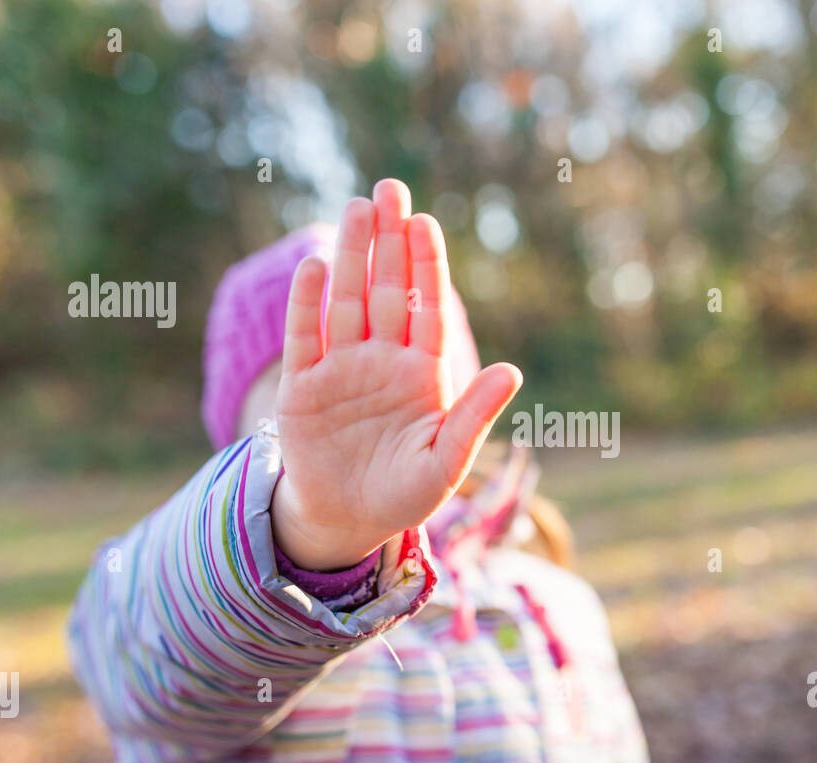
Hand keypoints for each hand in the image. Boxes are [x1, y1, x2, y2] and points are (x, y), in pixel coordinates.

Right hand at [271, 179, 521, 569]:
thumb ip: (473, 415)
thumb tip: (513, 371)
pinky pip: (306, 337)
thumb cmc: (404, 495)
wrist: (348, 521)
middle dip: (389, 241)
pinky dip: (309, 304)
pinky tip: (317, 266)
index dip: (427, 266)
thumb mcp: (446, 461)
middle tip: (389, 188)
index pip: (427, 309)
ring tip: (357, 207)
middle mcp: (382, 361)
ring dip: (352, 256)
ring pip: (348, 301)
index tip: (426, 223)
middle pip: (387, 291)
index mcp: (421, 374)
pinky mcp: (303, 388)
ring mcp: (342, 369)